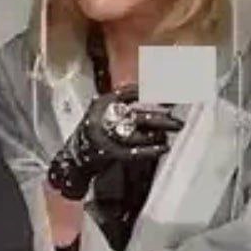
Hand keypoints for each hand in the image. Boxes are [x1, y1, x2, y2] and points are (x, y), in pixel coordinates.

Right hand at [46, 85, 182, 199]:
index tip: (170, 93)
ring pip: (138, 133)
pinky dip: (151, 150)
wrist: (72, 159)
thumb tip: (154, 93)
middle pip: (139, 114)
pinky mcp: (108, 153)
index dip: (152, 91)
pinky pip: (134, 151)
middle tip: (178, 118)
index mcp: (102, 102)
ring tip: (175, 129)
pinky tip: (164, 148)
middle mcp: (103, 117)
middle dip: (162, 116)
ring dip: (159, 131)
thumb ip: (123, 103)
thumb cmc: (92, 135)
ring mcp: (105, 136)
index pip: (131, 92)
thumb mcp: (102, 111)